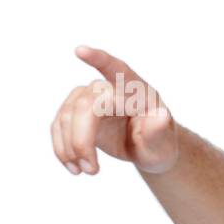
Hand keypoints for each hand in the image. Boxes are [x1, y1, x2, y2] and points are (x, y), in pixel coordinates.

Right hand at [50, 46, 178, 174]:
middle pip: (85, 105)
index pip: (118, 70)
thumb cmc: (160, 144)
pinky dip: (61, 148)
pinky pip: (59, 125)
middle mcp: (110, 90)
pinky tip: (73, 167)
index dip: (99, 60)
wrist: (149, 150)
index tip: (80, 51)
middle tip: (92, 171)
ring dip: (69, 147)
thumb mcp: (164, 145)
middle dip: (81, 140)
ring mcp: (91, 99)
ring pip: (67, 115)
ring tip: (85, 171)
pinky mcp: (76, 112)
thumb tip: (162, 116)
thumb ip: (159, 132)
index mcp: (137, 92)